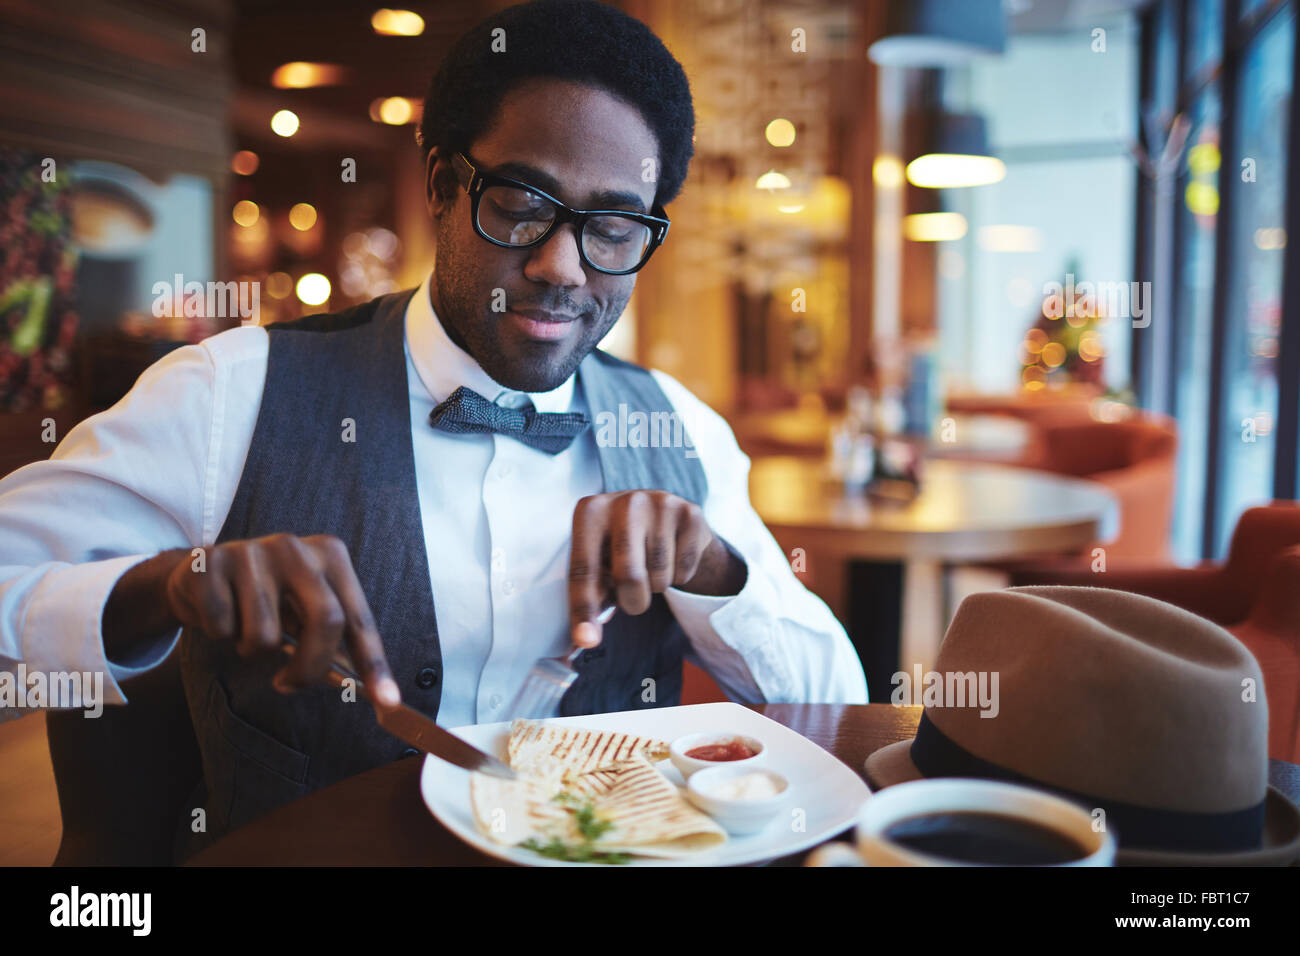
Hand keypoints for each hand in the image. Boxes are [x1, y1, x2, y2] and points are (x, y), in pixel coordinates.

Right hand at [162, 533, 400, 708]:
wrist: (200, 572)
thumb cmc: (265, 597)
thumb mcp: (303, 608)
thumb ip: (333, 640)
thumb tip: (373, 691)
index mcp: (329, 555)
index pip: (358, 618)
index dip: (373, 662)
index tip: (388, 702)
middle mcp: (295, 547)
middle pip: (325, 620)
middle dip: (310, 668)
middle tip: (289, 684)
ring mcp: (252, 551)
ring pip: (263, 634)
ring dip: (251, 649)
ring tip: (244, 628)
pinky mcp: (210, 562)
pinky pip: (221, 627)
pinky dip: (218, 634)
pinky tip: (219, 614)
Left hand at [568, 491, 745, 647]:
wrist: (664, 517)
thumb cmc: (621, 547)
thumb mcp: (599, 563)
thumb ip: (590, 597)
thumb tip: (585, 639)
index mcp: (590, 511)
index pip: (583, 569)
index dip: (584, 609)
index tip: (587, 640)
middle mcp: (625, 501)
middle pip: (629, 576)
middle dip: (633, 601)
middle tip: (634, 599)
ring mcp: (660, 503)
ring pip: (660, 576)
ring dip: (656, 587)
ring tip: (651, 567)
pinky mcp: (690, 513)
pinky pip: (685, 570)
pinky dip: (679, 576)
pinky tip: (672, 556)